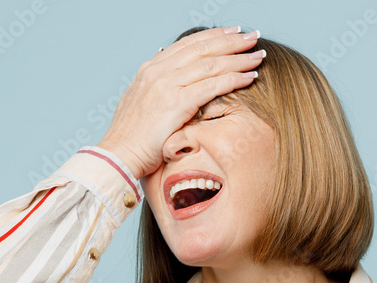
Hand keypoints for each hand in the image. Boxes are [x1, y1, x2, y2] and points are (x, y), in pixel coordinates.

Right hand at [97, 26, 263, 180]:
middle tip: (252, 36)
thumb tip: (166, 64)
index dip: (213, 36)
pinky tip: (250, 76)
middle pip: (203, 48)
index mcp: (150, 69)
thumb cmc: (131, 138)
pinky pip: (212, 85)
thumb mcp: (140, 102)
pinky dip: (234, 78)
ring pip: (211, 64)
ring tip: (258, 55)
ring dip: (238, 58)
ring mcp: (167, 85)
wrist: (118, 155)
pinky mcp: (176, 103)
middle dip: (231, 41)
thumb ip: (154, 84)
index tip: (233, 33)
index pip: (188, 44)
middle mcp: (158, 71)